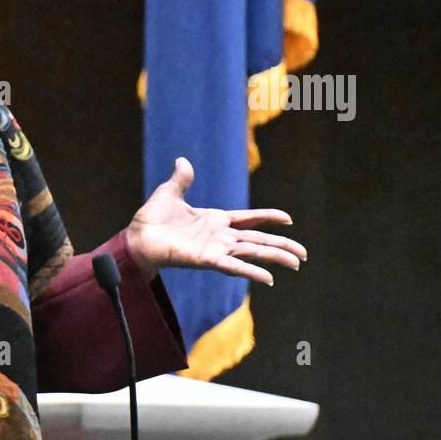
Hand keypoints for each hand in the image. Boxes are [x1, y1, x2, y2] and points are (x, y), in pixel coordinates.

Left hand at [124, 158, 306, 285]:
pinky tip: (269, 279)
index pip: (249, 219)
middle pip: (258, 241)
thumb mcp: (168, 193)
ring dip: (275, 257)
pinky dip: (251, 272)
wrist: (136, 238)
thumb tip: (182, 160)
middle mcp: (219, 237)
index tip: (288, 219)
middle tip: (304, 254)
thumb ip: (181, 179)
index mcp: (215, 220)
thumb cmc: (150, 220)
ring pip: (252, 253)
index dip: (268, 218)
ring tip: (296, 264)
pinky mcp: (207, 260)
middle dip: (282, 246)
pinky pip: (234, 266)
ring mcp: (215, 249)